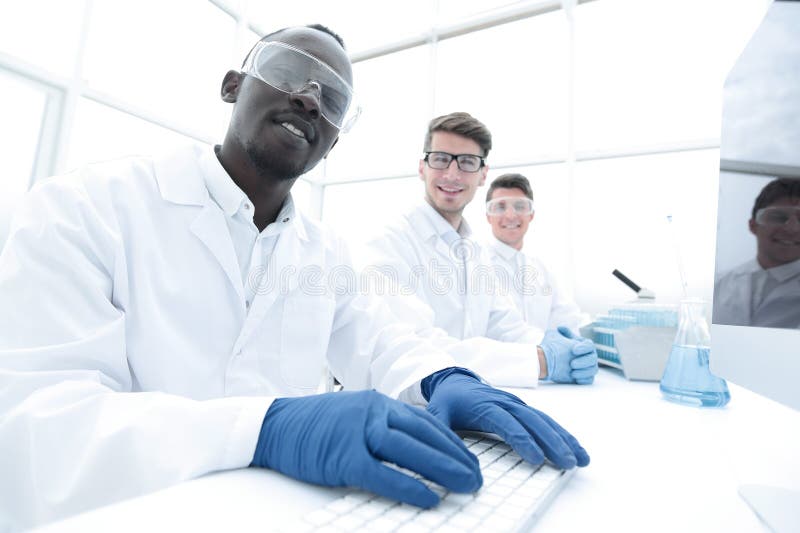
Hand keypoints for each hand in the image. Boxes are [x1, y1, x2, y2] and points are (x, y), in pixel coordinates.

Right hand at [251, 390, 480, 507]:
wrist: (274, 425)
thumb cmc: (314, 426)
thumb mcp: (354, 417)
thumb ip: (383, 428)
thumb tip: (416, 453)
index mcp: (379, 403)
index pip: (426, 423)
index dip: (452, 443)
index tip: (471, 460)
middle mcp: (373, 412)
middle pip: (425, 435)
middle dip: (457, 457)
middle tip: (478, 477)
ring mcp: (358, 432)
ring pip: (411, 450)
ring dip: (443, 469)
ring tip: (466, 485)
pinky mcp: (343, 456)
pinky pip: (383, 474)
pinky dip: (408, 487)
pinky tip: (428, 499)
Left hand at [424, 368, 589, 469]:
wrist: (456, 380)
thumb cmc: (448, 400)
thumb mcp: (437, 413)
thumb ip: (439, 430)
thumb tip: (443, 454)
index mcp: (485, 405)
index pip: (507, 424)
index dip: (523, 441)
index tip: (536, 459)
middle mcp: (506, 403)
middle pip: (533, 422)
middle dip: (552, 443)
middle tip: (567, 463)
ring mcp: (518, 405)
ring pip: (545, 421)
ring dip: (564, 439)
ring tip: (581, 459)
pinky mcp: (524, 409)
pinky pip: (547, 421)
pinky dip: (563, 434)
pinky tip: (576, 450)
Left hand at [540, 326, 598, 383]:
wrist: (546, 362)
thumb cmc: (552, 348)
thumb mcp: (554, 337)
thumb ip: (560, 332)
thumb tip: (561, 328)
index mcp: (584, 345)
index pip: (589, 345)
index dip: (583, 348)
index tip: (573, 350)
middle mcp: (588, 355)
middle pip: (593, 358)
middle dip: (583, 362)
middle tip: (572, 364)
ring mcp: (588, 367)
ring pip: (593, 370)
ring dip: (584, 372)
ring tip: (572, 373)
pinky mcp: (584, 377)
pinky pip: (589, 380)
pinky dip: (584, 379)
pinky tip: (576, 379)